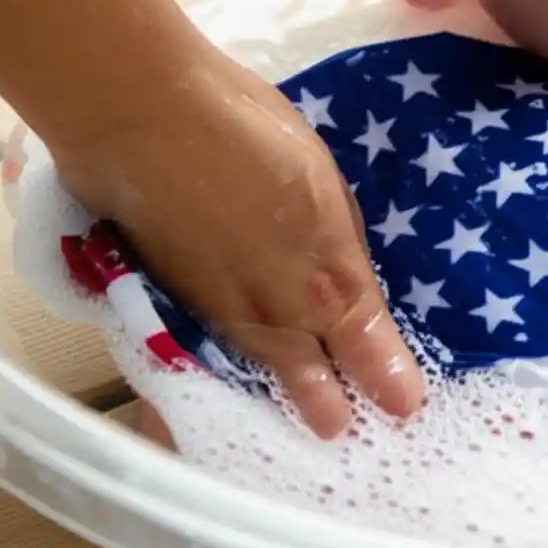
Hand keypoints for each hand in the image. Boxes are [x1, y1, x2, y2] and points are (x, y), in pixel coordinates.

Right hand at [51, 53, 425, 438]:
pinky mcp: (177, 310)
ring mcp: (225, 316)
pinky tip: (240, 367)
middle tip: (339, 426)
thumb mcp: (320, 175)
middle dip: (329, 406)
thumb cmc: (244, 126)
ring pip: (262, 370)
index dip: (388, 379)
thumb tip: (341, 269)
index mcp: (330, 273)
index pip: (367, 345)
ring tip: (305, 417)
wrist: (143, 121)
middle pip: (312, 379)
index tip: (405, 405)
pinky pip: (218, 351)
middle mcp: (281, 310)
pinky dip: (231, 366)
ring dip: (284, 393)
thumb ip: (335, 238)